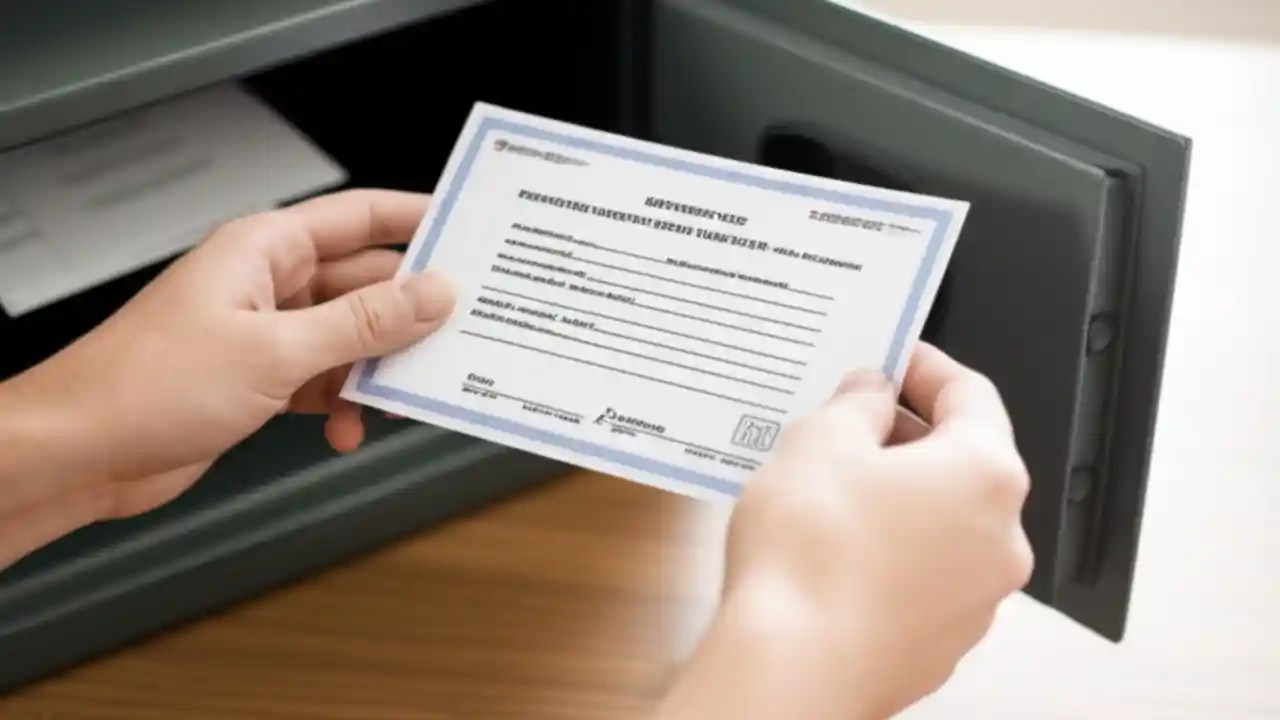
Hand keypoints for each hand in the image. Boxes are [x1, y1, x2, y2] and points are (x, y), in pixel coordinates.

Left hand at [0, 189, 454, 564]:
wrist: (80, 453)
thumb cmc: (147, 385)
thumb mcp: (277, 350)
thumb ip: (364, 323)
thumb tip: (433, 293)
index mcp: (266, 249)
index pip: (358, 217)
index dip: (415, 219)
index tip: (467, 231)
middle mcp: (268, 284)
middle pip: (363, 284)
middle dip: (409, 312)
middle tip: (461, 331)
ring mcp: (264, 333)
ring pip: (350, 338)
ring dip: (376, 369)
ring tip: (405, 393)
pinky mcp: (258, 380)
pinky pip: (324, 381)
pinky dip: (342, 405)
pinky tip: (344, 429)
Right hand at [657, 343, 1032, 719]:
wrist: (791, 667)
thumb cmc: (810, 558)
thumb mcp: (819, 440)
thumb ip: (856, 402)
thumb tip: (872, 394)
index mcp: (984, 473)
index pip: (971, 394)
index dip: (925, 367)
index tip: (894, 360)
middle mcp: (1000, 538)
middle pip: (962, 461)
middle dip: (905, 435)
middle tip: (845, 423)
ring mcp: (976, 598)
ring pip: (943, 522)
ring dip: (898, 497)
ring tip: (828, 491)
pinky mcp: (942, 641)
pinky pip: (923, 575)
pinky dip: (890, 552)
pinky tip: (835, 549)